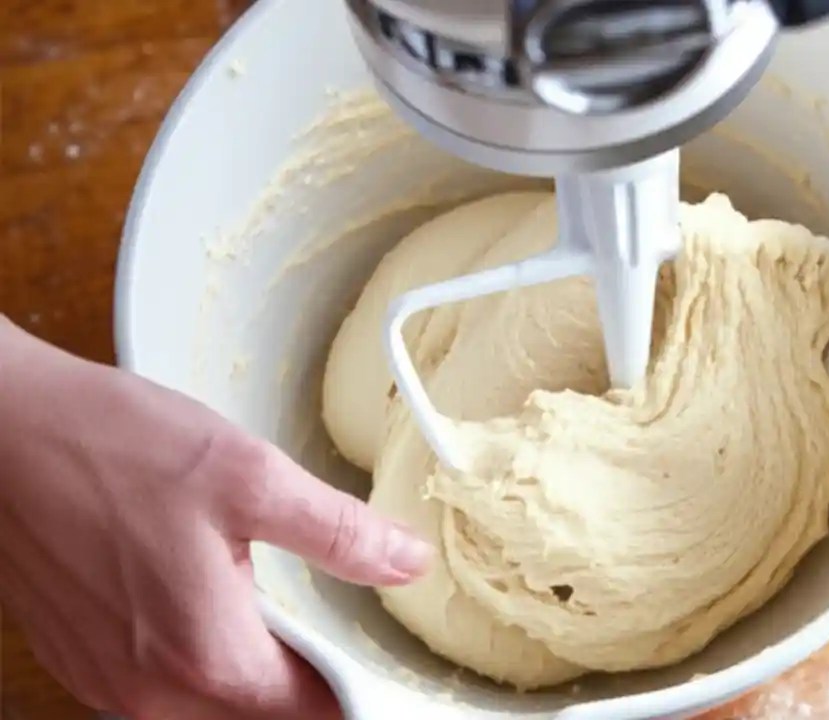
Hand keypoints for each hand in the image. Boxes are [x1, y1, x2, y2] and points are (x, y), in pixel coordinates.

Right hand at [0, 318, 432, 718]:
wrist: (0, 428)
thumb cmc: (114, 445)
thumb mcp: (250, 476)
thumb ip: (339, 533)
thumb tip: (407, 564)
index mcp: (207, 657)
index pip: (314, 710)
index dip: (357, 683)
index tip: (378, 648)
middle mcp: (152, 693)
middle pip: (263, 716)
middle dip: (308, 677)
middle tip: (337, 617)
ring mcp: (107, 683)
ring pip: (211, 705)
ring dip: (252, 667)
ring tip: (276, 600)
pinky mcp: (81, 658)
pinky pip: (161, 686)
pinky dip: (200, 655)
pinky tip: (209, 596)